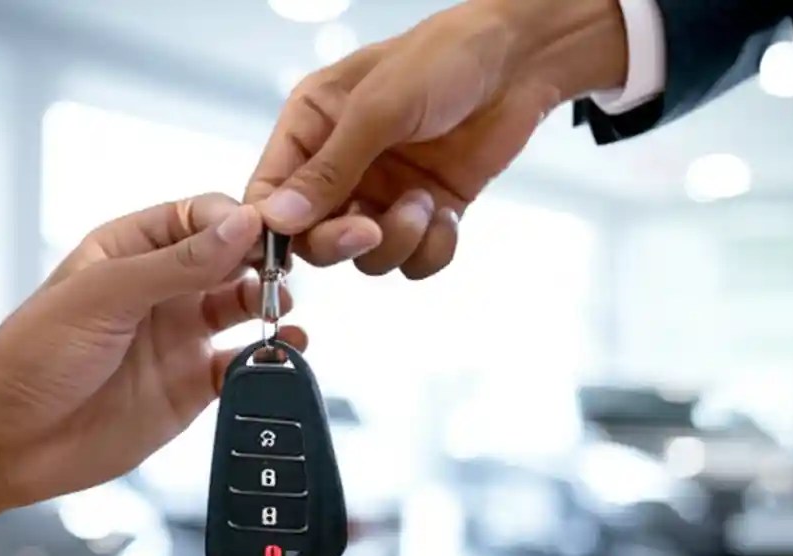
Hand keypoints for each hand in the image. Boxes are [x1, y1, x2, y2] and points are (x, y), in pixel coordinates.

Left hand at [0, 194, 303, 532]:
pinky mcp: (192, 386)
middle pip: (231, 258)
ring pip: (244, 308)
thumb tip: (242, 225)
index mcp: (129, 249)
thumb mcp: (104, 295)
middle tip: (287, 270)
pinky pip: (245, 364)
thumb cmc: (32, 358)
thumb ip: (179, 263)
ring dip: (272, 304)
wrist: (8, 443)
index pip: (200, 215)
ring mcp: (178, 337)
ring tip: (284, 309)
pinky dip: (271, 357)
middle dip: (264, 259)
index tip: (268, 233)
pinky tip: (286, 350)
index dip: (237, 219)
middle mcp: (160, 289)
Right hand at [245, 0, 627, 278]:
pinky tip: (447, 213)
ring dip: (396, 241)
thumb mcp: (379, 108)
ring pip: (365, 256)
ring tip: (424, 202)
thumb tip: (279, 220)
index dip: (271, 230)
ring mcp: (384, 193)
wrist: (522, 61)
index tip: (286, 252)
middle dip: (341, 242)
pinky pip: (413, 259)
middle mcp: (342, 165)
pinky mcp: (426, 212)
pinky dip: (430, 248)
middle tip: (371, 230)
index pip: (269, 193)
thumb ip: (329, 167)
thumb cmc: (445, 59)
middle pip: (312, 238)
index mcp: (312, 127)